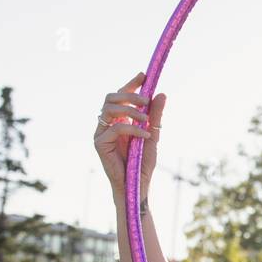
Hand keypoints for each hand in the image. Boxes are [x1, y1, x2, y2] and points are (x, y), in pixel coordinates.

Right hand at [93, 70, 165, 197]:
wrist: (136, 185)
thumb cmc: (142, 163)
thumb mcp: (152, 135)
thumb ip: (155, 116)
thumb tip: (161, 94)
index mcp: (118, 120)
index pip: (120, 96)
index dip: (130, 84)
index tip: (144, 76)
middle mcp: (107, 124)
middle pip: (111, 97)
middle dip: (129, 94)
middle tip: (145, 100)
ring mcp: (101, 133)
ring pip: (109, 108)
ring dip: (130, 110)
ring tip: (146, 119)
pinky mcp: (99, 143)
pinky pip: (115, 127)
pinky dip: (132, 128)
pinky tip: (145, 136)